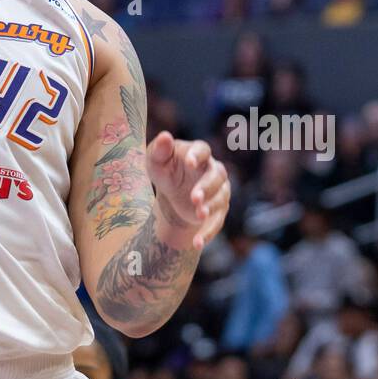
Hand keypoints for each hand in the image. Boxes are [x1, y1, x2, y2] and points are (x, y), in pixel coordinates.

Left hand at [145, 132, 229, 251]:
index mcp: (198, 152)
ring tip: (198, 216)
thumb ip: (159, 149)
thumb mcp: (156, 160)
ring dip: (211, 208)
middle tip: (195, 198)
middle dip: (207, 187)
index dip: (197, 155)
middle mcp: (212, 170)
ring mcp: (218, 190)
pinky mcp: (218, 210)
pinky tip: (198, 242)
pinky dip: (209, 232)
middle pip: (217, 175)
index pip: (202, 149)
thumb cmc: (164, 169)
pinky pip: (218, 221)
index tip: (190, 163)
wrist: (172, 192)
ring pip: (221, 198)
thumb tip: (165, 136)